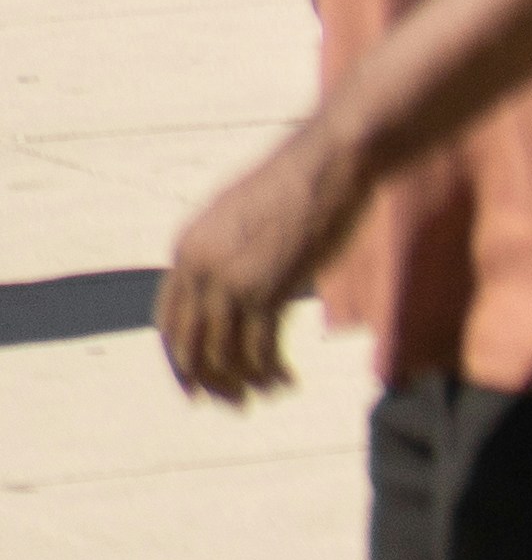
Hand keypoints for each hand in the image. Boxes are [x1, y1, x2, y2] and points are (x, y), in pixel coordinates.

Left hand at [157, 116, 369, 404]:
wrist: (333, 157)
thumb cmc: (297, 180)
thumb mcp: (239, 214)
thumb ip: (220, 252)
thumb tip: (218, 298)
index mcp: (187, 247)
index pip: (170, 323)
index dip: (181, 361)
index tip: (198, 386)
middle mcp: (200, 267)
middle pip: (191, 348)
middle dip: (210, 383)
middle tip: (233, 401)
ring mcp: (232, 280)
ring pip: (224, 358)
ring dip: (244, 385)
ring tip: (269, 391)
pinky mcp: (268, 290)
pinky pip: (260, 352)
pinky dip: (271, 374)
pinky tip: (288, 380)